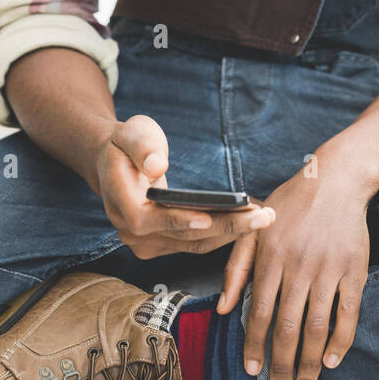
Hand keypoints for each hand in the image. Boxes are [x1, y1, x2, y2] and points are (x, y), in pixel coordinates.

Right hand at [93, 114, 274, 258]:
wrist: (115, 163)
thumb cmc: (126, 144)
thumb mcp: (131, 133)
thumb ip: (142, 147)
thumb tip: (157, 165)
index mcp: (119, 202)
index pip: (147, 219)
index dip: (177, 220)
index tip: (209, 216)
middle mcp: (130, 231)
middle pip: (181, 235)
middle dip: (224, 226)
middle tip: (262, 216)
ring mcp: (145, 243)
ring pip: (193, 244)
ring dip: (230, 233)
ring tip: (263, 218)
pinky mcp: (162, 246)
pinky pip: (195, 244)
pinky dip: (222, 233)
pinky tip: (247, 222)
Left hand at [218, 166, 369, 379]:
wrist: (335, 181)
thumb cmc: (290, 205)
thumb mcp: (253, 229)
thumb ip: (236, 268)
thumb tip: (222, 308)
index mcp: (271, 257)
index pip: (259, 313)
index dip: (255, 346)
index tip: (252, 371)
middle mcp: (298, 266)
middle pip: (288, 327)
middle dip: (282, 365)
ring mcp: (328, 269)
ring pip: (318, 326)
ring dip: (312, 361)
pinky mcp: (354, 269)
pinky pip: (349, 312)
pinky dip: (342, 339)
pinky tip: (334, 359)